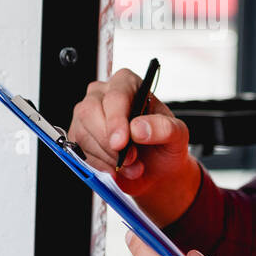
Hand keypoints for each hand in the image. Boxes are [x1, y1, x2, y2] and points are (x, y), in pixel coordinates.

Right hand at [67, 69, 200, 223]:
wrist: (156, 168)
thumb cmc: (164, 145)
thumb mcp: (177, 135)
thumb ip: (164, 128)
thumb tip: (138, 128)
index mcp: (128, 84)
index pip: (116, 96)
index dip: (116, 120)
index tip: (121, 143)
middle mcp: (103, 94)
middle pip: (90, 112)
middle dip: (109, 143)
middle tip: (131, 160)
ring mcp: (86, 115)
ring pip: (83, 134)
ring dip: (107, 158)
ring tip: (131, 167)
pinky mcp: (78, 136)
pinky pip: (79, 152)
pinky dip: (98, 167)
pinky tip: (115, 171)